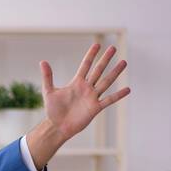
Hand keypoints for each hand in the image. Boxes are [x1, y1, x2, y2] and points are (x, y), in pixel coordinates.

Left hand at [25, 43, 129, 169]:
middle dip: (105, 59)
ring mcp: (92, 97)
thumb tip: (42, 61)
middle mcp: (86, 88)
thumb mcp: (48, 92)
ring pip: (106, 82)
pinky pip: (109, 100)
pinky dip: (118, 95)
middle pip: (98, 70)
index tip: (97, 44)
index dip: (91, 55)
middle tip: (113, 48)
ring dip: (115, 73)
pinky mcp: (95, 108)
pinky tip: (128, 89)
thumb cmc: (53, 110)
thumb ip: (47, 77)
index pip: (86, 65)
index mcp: (76, 83)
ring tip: (124, 62)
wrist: (57, 126)